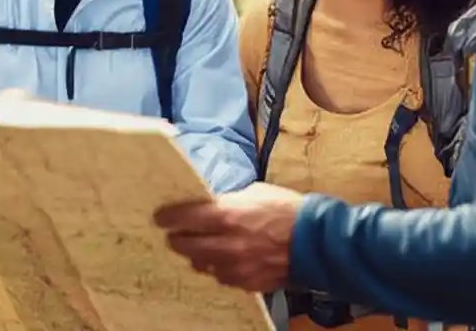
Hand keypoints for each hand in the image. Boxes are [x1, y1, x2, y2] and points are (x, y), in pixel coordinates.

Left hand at [154, 182, 305, 292]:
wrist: (315, 240)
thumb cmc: (286, 209)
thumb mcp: (254, 193)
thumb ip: (229, 201)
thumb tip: (211, 204)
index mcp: (226, 215)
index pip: (182, 218)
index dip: (167, 218)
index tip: (160, 218)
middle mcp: (225, 244)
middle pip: (184, 245)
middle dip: (177, 239)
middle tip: (175, 235)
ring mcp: (235, 267)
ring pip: (201, 264)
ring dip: (198, 255)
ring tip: (203, 248)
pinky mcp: (246, 283)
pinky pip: (222, 277)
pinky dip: (219, 268)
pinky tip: (225, 260)